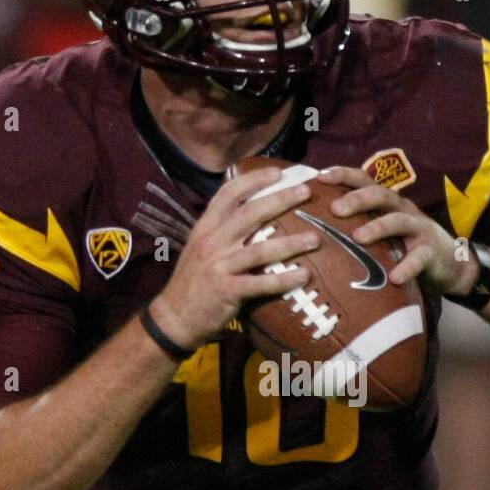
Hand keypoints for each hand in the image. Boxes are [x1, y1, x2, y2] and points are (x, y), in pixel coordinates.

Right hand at [150, 166, 319, 349]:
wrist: (174, 317)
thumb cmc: (193, 282)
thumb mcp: (201, 248)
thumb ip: (223, 232)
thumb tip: (254, 216)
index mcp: (205, 227)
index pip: (229, 194)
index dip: (254, 179)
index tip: (277, 172)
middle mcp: (212, 241)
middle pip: (251, 213)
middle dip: (281, 199)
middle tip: (306, 192)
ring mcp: (219, 265)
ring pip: (261, 249)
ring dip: (292, 243)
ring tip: (315, 239)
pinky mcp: (227, 291)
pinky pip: (261, 283)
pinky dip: (285, 279)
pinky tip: (304, 275)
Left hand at [319, 166, 477, 297]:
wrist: (451, 265)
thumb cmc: (405, 247)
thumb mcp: (383, 233)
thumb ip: (358, 227)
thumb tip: (313, 232)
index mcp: (387, 203)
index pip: (364, 181)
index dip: (343, 175)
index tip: (320, 177)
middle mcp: (402, 210)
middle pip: (380, 195)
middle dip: (357, 199)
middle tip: (335, 210)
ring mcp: (418, 229)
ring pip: (398, 221)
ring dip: (377, 227)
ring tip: (358, 238)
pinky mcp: (431, 251)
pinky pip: (419, 258)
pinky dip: (407, 266)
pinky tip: (395, 278)